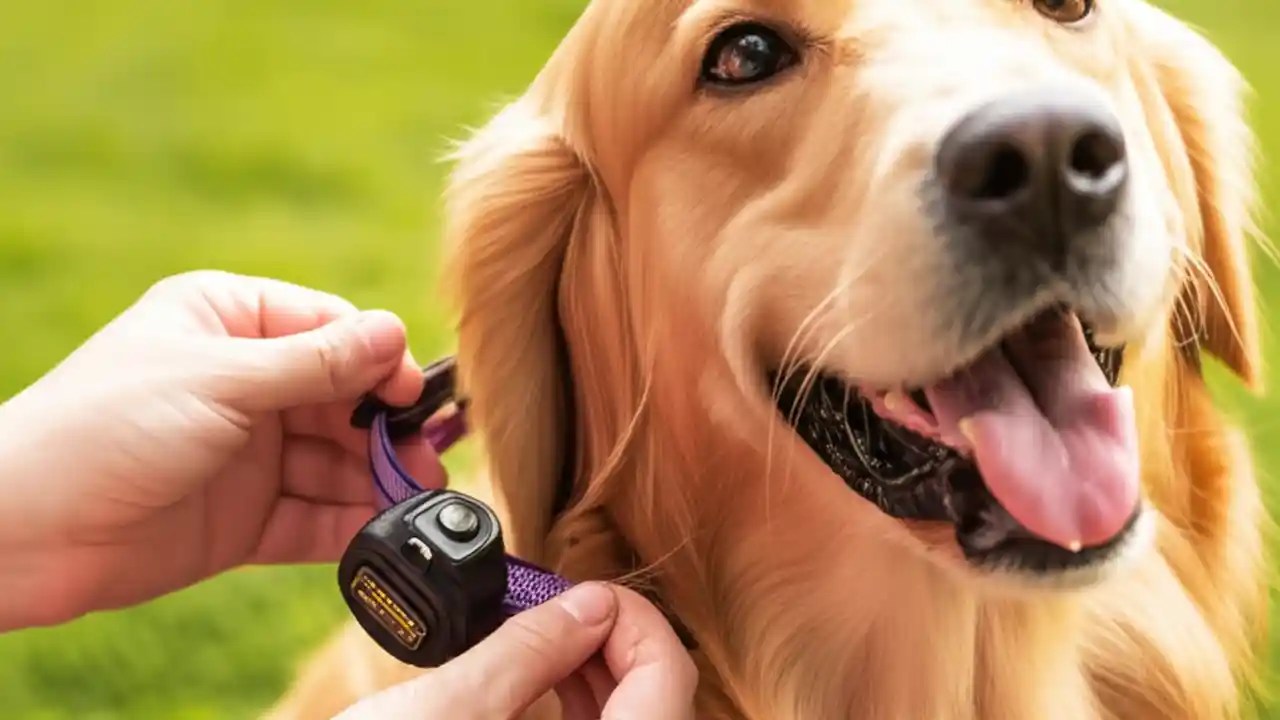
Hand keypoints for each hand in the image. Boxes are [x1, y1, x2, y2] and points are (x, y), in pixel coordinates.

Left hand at [0, 270, 444, 628]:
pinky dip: (348, 524)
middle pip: (342, 400)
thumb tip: (395, 331)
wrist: (21, 532)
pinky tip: (380, 532)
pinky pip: (312, 516)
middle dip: (385, 430)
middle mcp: (245, 384)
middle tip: (428, 461)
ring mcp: (247, 453)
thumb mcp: (218, 381)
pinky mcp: (245, 517)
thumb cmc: (104, 428)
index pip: (329, 330)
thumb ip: (313, 364)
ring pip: (335, 462)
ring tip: (419, 500)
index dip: (377, 361)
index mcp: (229, 323)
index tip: (412, 395)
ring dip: (377, 480)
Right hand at [336, 583, 697, 719]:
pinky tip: (541, 685)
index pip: (669, 681)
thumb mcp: (447, 708)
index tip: (589, 593)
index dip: (635, 619)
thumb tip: (588, 604)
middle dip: (614, 645)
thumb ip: (527, 648)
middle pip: (658, 704)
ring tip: (549, 639)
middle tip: (564, 609)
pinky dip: (581, 711)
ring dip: (600, 678)